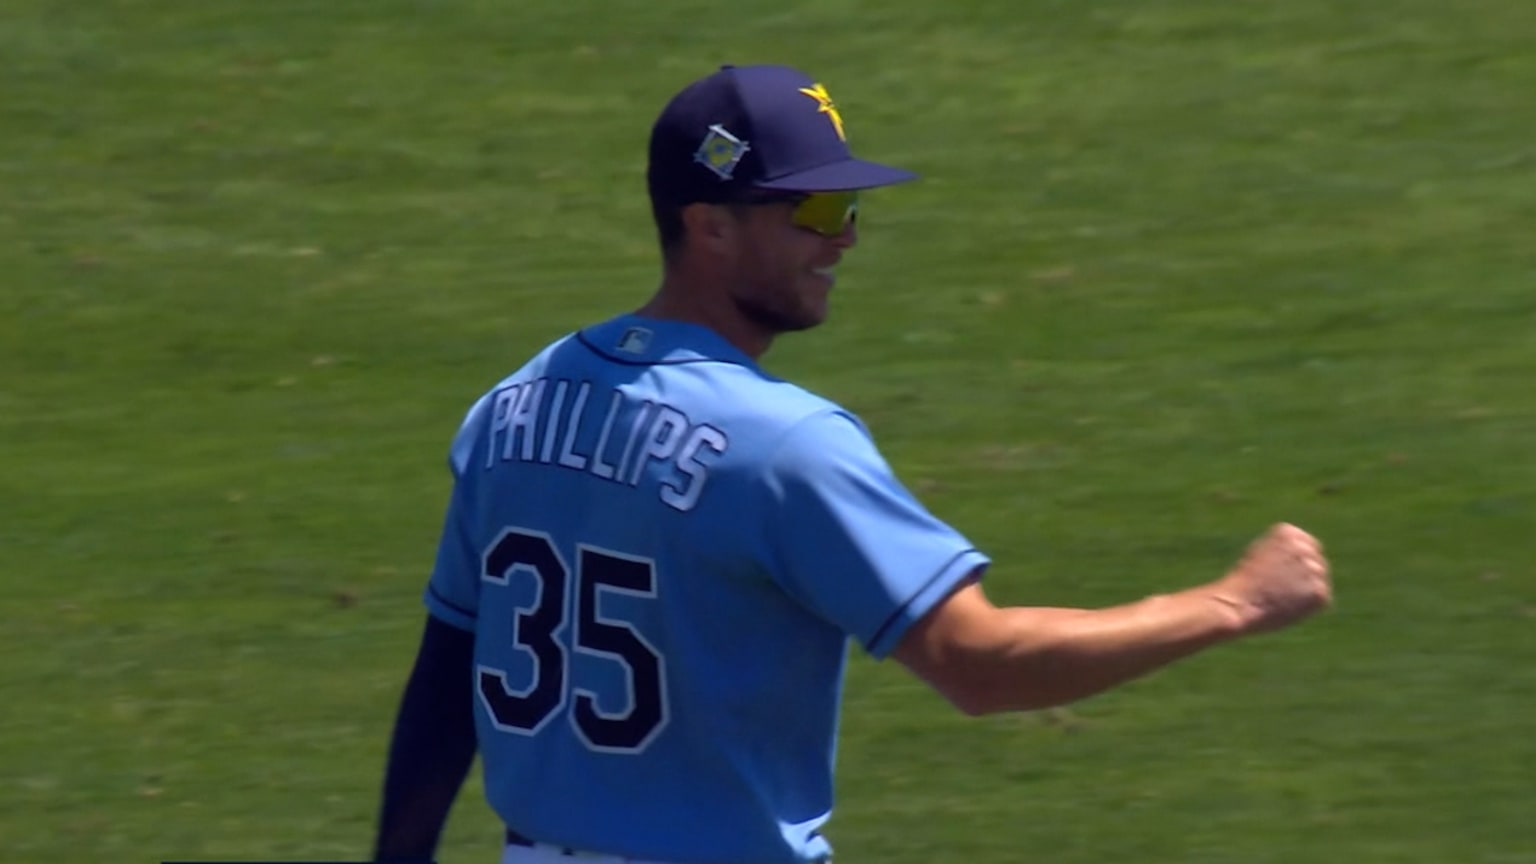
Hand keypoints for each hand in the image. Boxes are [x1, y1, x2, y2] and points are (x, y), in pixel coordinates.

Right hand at [1212, 523, 1332, 633]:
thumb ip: (1283, 551)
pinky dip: (1308, 607)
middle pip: (1316, 561)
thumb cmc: (1242, 583)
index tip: (1276, 573)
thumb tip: (1305, 559)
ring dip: (1306, 590)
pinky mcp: (1319, 592)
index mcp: (1288, 532)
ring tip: (1281, 597)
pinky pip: (1321, 599)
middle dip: (1303, 575)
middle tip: (1279, 588)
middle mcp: (1304, 546)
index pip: (1307, 545)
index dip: (1293, 563)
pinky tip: (1288, 606)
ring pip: (1319, 580)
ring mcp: (1314, 569)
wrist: (1237, 605)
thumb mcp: (1261, 554)